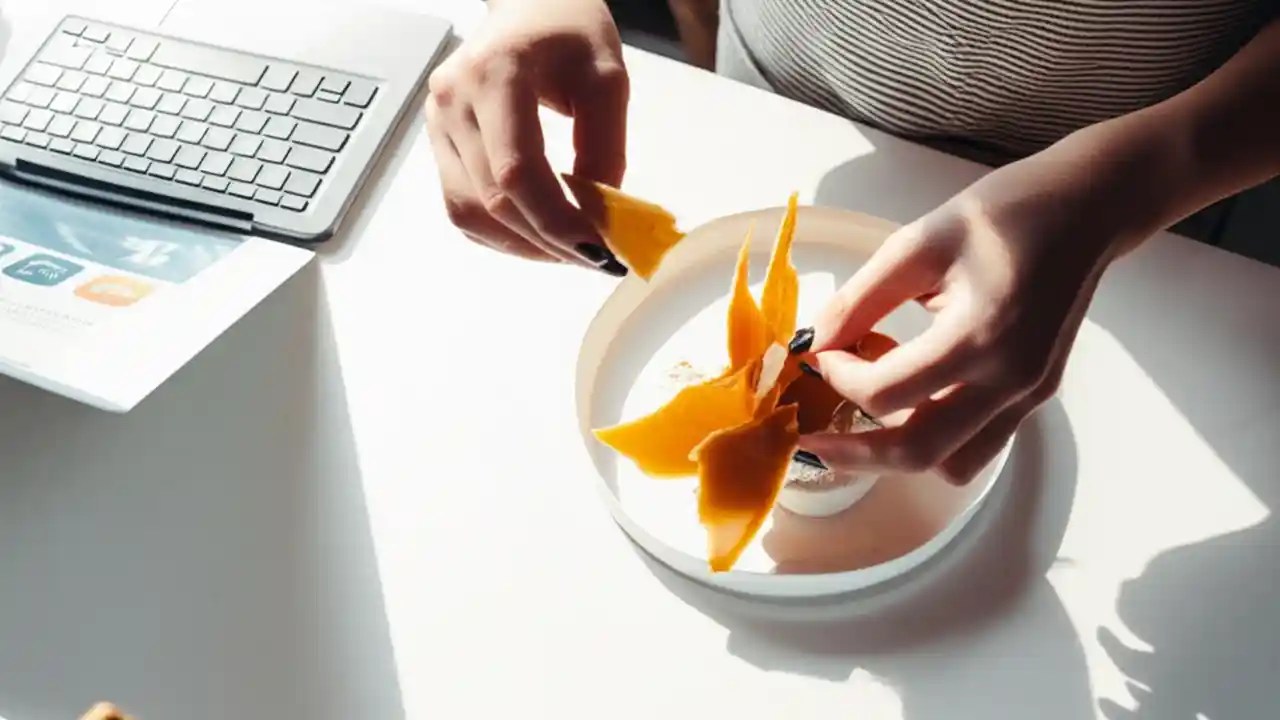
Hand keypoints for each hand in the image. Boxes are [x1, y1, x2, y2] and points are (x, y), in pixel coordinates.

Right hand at [425, 0, 628, 273]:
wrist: (527, 3)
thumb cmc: (569, 30)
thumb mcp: (606, 79)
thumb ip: (606, 148)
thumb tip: (601, 218)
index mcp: (495, 74)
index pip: (516, 171)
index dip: (557, 222)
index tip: (600, 250)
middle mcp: (453, 101)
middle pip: (493, 200)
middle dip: (548, 241)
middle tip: (596, 258)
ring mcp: (437, 122)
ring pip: (470, 213)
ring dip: (523, 244)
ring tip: (570, 250)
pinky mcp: (437, 141)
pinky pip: (462, 206)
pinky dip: (501, 232)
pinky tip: (539, 234)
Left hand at [800, 146, 1139, 483]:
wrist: (1085, 211)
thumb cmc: (1005, 214)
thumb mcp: (918, 242)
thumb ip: (861, 298)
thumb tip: (817, 341)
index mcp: (981, 336)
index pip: (887, 392)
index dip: (838, 377)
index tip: (820, 351)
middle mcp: (1011, 380)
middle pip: (919, 452)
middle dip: (854, 452)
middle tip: (812, 438)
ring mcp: (1028, 396)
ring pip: (952, 463)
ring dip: (899, 449)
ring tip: (871, 404)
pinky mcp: (1034, 397)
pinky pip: (977, 445)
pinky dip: (934, 436)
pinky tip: (911, 394)